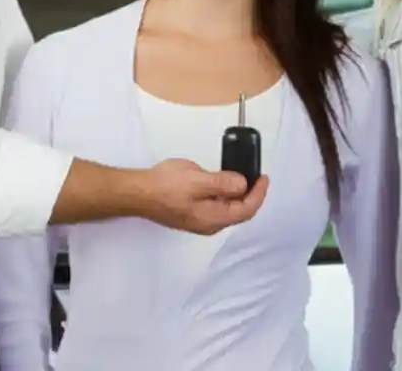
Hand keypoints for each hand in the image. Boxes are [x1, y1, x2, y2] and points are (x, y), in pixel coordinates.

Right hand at [139, 158, 269, 234]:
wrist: (138, 193)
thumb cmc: (164, 187)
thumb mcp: (198, 180)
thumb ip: (223, 183)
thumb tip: (242, 184)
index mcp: (214, 218)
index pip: (247, 209)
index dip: (259, 193)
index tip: (263, 177)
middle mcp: (209, 224)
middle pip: (239, 212)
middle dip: (251, 195)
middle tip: (256, 176)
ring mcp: (199, 221)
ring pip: (227, 209)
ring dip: (237, 194)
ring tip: (241, 177)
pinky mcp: (191, 214)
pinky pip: (216, 207)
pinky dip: (224, 195)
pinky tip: (221, 182)